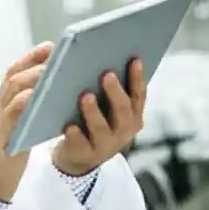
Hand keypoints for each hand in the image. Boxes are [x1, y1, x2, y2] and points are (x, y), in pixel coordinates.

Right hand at [0, 42, 52, 200]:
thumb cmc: (5, 160)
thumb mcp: (17, 130)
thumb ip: (28, 113)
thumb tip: (53, 96)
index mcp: (0, 108)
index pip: (13, 74)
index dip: (30, 58)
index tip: (50, 47)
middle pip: (13, 76)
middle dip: (35, 63)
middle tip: (57, 56)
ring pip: (12, 90)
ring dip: (33, 78)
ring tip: (54, 73)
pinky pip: (10, 115)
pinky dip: (24, 102)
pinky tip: (40, 97)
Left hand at [53, 58, 146, 176]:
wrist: (79, 156)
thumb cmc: (94, 121)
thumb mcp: (107, 106)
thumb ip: (110, 87)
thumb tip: (104, 54)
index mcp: (132, 116)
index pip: (139, 95)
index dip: (138, 78)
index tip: (134, 59)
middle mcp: (123, 132)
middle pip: (123, 111)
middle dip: (116, 92)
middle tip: (107, 74)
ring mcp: (105, 145)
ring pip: (102, 129)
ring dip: (94, 112)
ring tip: (85, 96)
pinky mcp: (85, 154)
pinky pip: (81, 145)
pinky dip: (75, 135)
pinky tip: (69, 125)